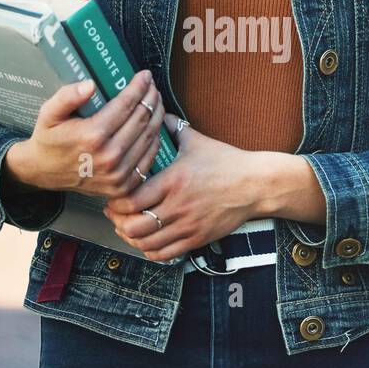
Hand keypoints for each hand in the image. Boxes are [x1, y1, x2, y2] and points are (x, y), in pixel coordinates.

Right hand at [2, 70, 166, 199]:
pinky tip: (153, 127)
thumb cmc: (48, 140)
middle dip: (151, 99)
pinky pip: (148, 160)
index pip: (126, 105)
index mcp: (92, 135)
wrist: (43, 173)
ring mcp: (118, 174)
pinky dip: (155, 140)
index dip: (139, 87)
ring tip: (156, 102)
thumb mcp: (48, 113)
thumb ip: (67, 97)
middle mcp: (109, 156)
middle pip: (142, 120)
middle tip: (152, 87)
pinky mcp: (123, 187)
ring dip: (157, 117)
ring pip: (149, 138)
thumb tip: (90, 84)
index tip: (145, 76)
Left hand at [102, 116, 264, 261]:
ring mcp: (188, 226)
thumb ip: (172, 127)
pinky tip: (147, 240)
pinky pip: (164, 254)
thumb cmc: (226, 162)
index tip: (113, 196)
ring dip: (131, 238)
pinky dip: (149, 250)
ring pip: (147, 244)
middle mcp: (178, 206)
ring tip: (127, 227)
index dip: (115, 202)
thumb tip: (155, 112)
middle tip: (114, 214)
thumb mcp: (196, 140)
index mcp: (173, 181)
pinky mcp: (197, 239)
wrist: (255, 185)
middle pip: (134, 226)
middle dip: (118, 222)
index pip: (131, 200)